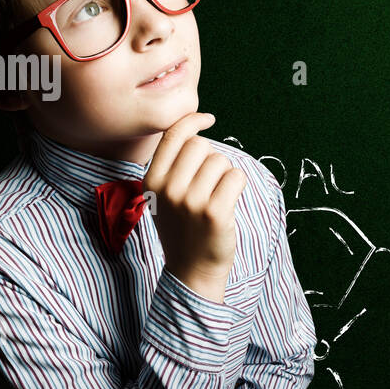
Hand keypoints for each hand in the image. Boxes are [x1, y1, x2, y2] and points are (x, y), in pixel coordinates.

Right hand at [144, 111, 247, 302]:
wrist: (192, 270)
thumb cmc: (183, 227)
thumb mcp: (164, 195)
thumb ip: (173, 164)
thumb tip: (196, 125)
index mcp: (152, 180)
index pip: (173, 135)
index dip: (193, 121)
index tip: (208, 118)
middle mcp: (168, 188)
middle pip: (200, 145)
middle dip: (211, 158)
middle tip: (209, 184)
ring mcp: (190, 200)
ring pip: (221, 161)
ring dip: (225, 175)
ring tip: (216, 198)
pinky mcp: (214, 211)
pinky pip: (236, 176)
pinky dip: (238, 185)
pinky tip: (228, 202)